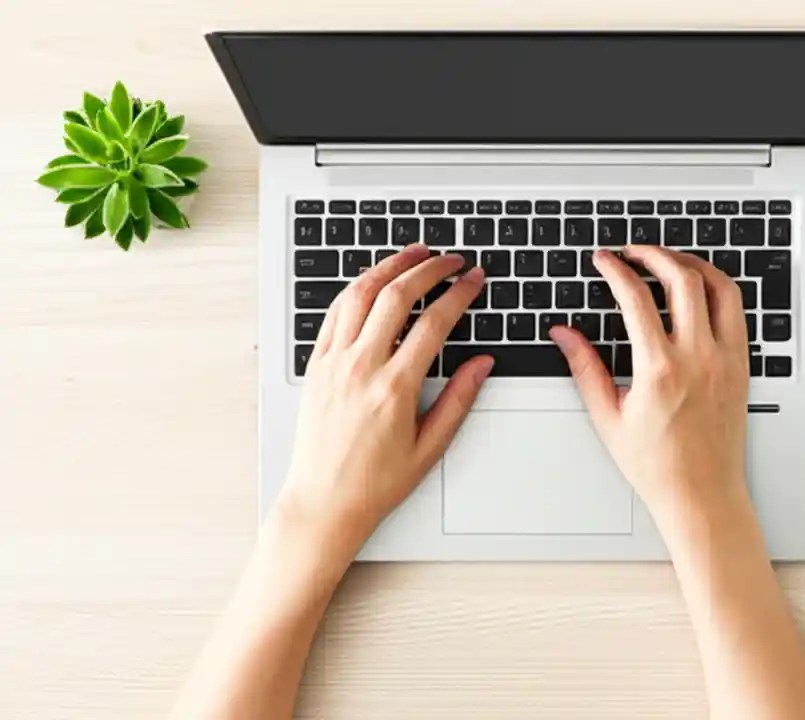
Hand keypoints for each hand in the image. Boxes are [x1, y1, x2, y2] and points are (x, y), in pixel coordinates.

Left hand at [276, 246, 491, 555]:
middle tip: (451, 259)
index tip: (474, 280)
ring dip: (390, 266)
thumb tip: (482, 364)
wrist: (323, 502)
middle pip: (397, 296)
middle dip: (429, 269)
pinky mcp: (315, 365)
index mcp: (394, 388)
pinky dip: (357, 288)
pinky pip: (335, 313)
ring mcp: (333, 363)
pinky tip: (374, 280)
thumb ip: (459, 400)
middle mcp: (361, 368)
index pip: (434, 322)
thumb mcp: (429, 447)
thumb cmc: (375, 483)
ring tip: (414, 253)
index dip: (459, 294)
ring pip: (361, 294)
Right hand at [550, 246, 750, 533]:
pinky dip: (717, 288)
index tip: (604, 260)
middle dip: (654, 253)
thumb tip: (563, 333)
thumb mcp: (608, 416)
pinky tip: (699, 288)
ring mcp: (725, 359)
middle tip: (634, 251)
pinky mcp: (742, 366)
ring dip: (692, 263)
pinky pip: (736, 311)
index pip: (635, 298)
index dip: (616, 269)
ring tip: (669, 259)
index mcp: (659, 370)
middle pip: (682, 278)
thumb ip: (584, 367)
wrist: (701, 494)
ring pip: (719, 287)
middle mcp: (698, 358)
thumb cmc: (657, 465)